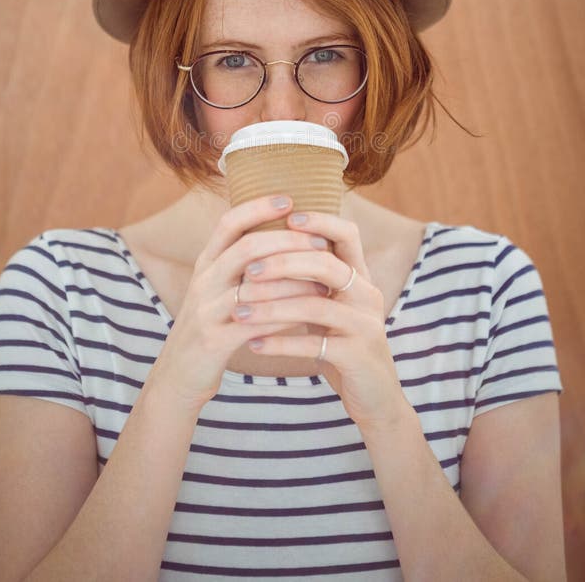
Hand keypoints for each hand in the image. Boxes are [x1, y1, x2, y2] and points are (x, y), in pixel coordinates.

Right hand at [149, 195, 332, 412]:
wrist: (178, 375)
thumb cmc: (211, 325)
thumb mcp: (217, 288)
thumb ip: (240, 263)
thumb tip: (281, 235)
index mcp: (206, 263)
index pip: (229, 222)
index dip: (258, 207)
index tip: (290, 199)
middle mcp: (204, 280)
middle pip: (246, 247)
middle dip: (288, 240)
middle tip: (321, 241)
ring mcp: (206, 310)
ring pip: (254, 285)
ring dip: (293, 280)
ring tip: (325, 280)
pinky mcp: (213, 340)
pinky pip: (255, 323)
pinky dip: (283, 316)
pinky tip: (307, 315)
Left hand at [231, 209, 407, 429]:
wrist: (375, 396)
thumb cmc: (342, 343)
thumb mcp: (332, 305)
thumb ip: (312, 280)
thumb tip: (268, 246)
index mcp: (361, 277)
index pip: (347, 234)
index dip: (319, 221)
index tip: (286, 217)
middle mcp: (367, 294)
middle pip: (326, 265)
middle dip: (283, 263)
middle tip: (247, 270)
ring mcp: (365, 325)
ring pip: (315, 305)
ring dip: (272, 307)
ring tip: (239, 310)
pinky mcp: (357, 355)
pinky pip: (313, 344)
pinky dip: (280, 342)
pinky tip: (253, 343)